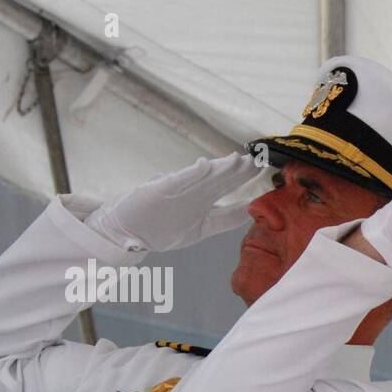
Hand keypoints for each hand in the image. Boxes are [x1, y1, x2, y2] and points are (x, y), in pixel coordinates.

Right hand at [85, 152, 258, 251]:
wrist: (124, 233)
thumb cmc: (159, 228)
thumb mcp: (197, 230)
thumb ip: (221, 220)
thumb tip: (246, 210)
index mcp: (203, 209)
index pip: (230, 196)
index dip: (247, 188)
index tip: (267, 181)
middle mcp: (192, 199)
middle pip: (222, 184)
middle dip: (242, 174)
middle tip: (262, 161)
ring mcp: (176, 194)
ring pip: (204, 179)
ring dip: (222, 169)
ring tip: (240, 159)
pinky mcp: (159, 191)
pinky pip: (178, 182)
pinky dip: (191, 174)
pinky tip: (205, 164)